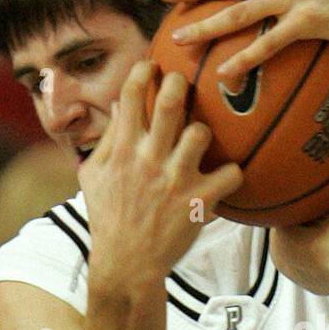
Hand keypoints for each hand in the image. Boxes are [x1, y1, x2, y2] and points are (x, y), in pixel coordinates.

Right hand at [81, 61, 242, 289]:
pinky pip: (231, 173)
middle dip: (179, 82)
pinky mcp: (199, 202)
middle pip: (169, 102)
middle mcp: (149, 160)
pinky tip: (226, 175)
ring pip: (202, 133)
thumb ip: (109, 140)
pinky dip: (233, 172)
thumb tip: (121, 106)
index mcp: (122, 150)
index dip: (143, 71)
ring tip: (200, 141)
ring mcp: (175, 180)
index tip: (153, 65)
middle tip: (185, 83)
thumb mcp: (95, 177)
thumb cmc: (109, 218)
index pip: (130, 95)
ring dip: (204, 132)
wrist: (127, 264)